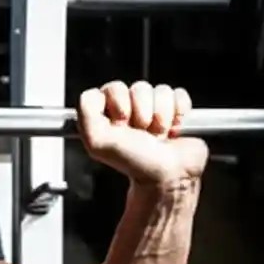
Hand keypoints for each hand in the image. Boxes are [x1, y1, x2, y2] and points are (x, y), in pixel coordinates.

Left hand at [77, 81, 208, 186]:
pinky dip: (178, 113)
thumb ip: (86, 113)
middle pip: (138, 87)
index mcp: (108, 114)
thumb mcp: (96, 141)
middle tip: (141, 133)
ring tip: (156, 136)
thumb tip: (91, 94)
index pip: (111, 88)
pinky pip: (178, 94)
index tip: (121, 125)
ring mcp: (153, 108)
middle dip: (142, 112)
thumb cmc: (133, 162)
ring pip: (160, 90)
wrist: (168, 175)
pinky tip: (171, 130)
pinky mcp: (175, 109)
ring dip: (161, 116)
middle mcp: (129, 109)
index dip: (118, 104)